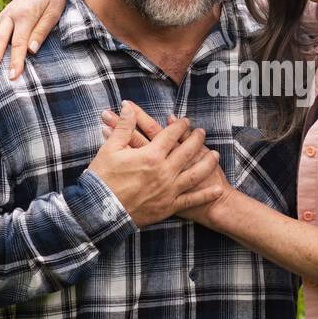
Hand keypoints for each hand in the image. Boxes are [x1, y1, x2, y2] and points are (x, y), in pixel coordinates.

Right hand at [89, 101, 221, 227]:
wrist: (100, 211)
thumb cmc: (102, 179)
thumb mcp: (110, 149)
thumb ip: (123, 127)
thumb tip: (128, 107)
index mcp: (150, 155)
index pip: (170, 135)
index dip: (179, 125)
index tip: (185, 120)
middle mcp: (164, 171)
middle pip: (187, 151)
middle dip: (196, 139)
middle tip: (202, 132)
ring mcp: (169, 190)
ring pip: (195, 173)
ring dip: (207, 162)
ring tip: (215, 154)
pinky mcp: (168, 207)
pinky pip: (191, 200)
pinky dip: (206, 195)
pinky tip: (217, 189)